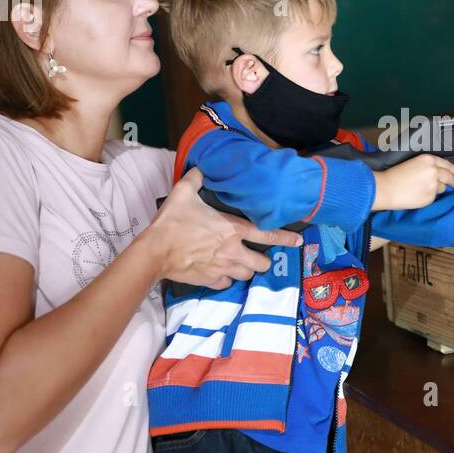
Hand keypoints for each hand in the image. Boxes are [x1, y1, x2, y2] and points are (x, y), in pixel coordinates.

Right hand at [147, 168, 303, 288]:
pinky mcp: (210, 280)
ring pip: (246, 276)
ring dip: (246, 271)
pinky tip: (221, 273)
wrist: (155, 251)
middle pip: (262, 263)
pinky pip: (226, 284)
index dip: (286, 239)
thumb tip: (201, 168)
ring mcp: (222, 268)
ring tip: (241, 265)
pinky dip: (226, 279)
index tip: (298, 242)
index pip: (267, 234)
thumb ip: (196, 179)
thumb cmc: (172, 222)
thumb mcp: (184, 193)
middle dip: (264, 261)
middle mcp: (233, 251)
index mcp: (233, 230)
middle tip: (259, 257)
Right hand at [373, 154, 453, 211]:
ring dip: (438, 189)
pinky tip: (418, 194)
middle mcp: (433, 170)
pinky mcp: (430, 196)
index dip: (453, 169)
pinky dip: (429, 196)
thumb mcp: (413, 163)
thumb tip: (439, 173)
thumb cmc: (395, 176)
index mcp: (428, 159)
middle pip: (450, 176)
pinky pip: (434, 197)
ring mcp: (433, 184)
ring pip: (443, 187)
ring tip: (424, 189)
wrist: (387, 188)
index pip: (447, 164)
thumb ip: (428, 166)